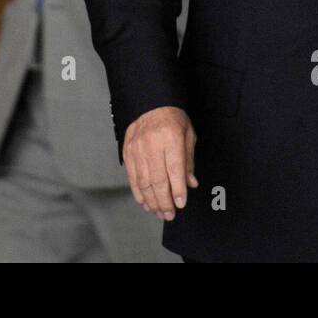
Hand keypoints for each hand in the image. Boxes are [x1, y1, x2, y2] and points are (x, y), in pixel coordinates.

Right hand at [123, 106, 197, 220]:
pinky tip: (145, 202)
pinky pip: (132, 177)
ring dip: (151, 201)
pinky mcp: (128, 152)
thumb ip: (188, 161)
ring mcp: (137, 148)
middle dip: (164, 201)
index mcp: (170, 138)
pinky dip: (138, 193)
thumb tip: (190, 184)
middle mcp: (152, 144)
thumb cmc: (173, 118)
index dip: (177, 190)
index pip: (174, 169)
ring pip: (143, 182)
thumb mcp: (188, 135)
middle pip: (157, 180)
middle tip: (170, 215)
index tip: (181, 203)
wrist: (151, 103)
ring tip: (159, 213)